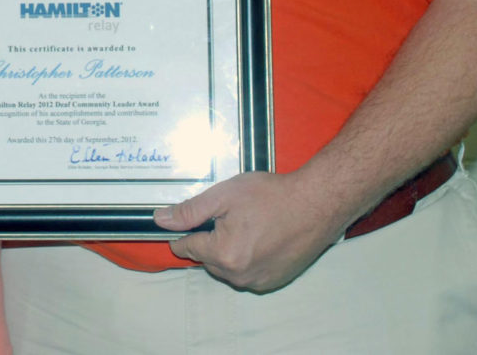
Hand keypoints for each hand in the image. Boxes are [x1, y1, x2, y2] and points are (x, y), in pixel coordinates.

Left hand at [153, 171, 344, 292]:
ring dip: (228, 250)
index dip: (184, 232)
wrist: (315, 204)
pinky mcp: (274, 281)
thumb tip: (161, 220)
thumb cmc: (271, 195)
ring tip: (245, 223)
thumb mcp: (224, 195)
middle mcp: (239, 275)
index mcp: (223, 254)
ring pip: (227, 267)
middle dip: (210, 239)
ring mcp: (258, 281)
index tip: (187, 223)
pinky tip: (259, 236)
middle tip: (225, 215)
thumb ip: (190, 211)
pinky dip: (246, 257)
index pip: (188, 248)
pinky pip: (247, 272)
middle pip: (207, 259)